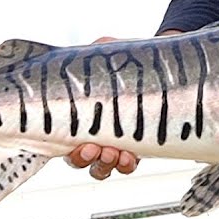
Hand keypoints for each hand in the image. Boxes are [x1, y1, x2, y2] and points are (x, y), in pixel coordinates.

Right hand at [62, 31, 186, 179]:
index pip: (62, 141)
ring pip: (101, 167)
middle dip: (84, 158)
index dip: (68, 149)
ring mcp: (113, 143)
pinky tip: (130, 157)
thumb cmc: (122, 62)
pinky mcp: (135, 148)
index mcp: (78, 115)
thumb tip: (88, 51)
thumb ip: (91, 55)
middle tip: (93, 149)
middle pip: (79, 159)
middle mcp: (91, 134)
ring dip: (105, 164)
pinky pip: (126, 166)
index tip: (78, 144)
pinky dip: (126, 165)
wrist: (156, 66)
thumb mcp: (104, 54)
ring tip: (114, 154)